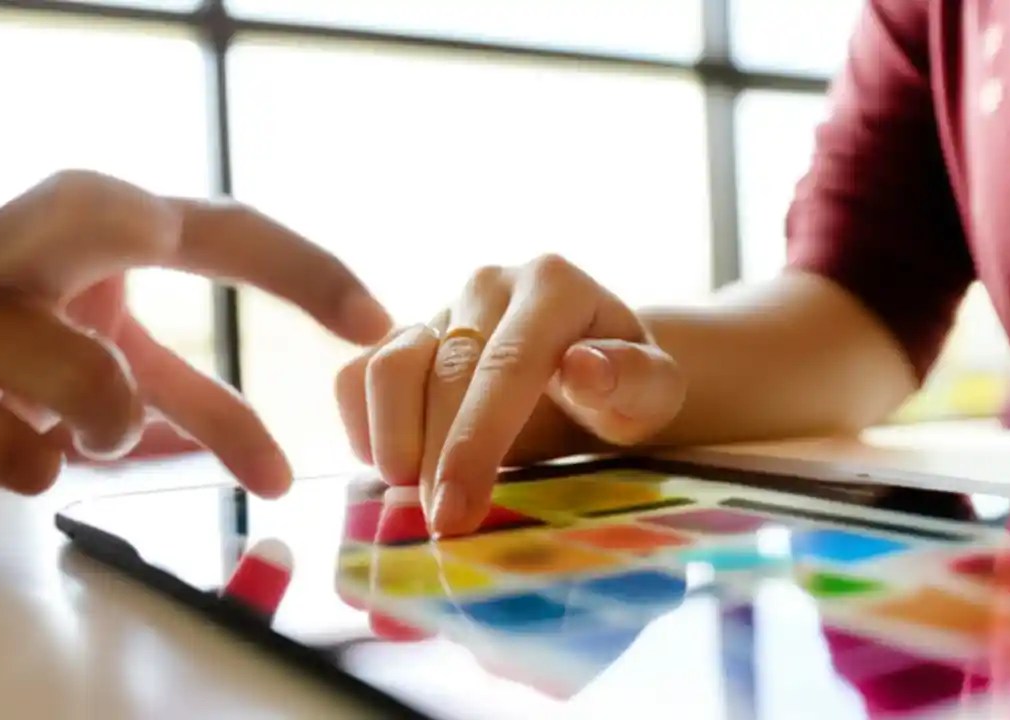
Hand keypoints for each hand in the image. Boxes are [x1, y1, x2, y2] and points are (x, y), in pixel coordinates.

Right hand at [0, 170, 390, 494]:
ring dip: (104, 429)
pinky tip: (9, 462)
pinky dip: (31, 469)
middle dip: (161, 233)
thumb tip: (279, 471)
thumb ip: (184, 404)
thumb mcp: (95, 370)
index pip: (210, 225)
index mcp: (76, 236)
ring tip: (73, 443)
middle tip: (190, 254)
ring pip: (80, 374)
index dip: (299, 268)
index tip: (375, 322)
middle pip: (101, 206)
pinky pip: (4, 442)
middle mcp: (13, 246)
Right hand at [336, 255, 683, 535]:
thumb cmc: (624, 389)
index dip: (475, 440)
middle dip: (435, 456)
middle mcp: (488, 286)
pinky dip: (361, 426)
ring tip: (410, 497)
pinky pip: (357, 375)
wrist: (593, 369)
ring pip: (386, 365)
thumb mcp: (653, 392)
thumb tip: (584, 365)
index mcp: (553, 286)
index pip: (507, 364)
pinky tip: (392, 469)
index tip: (456, 510)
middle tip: (439, 527)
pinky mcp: (402, 337)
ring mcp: (439, 309)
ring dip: (390, 439)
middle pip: (443, 370)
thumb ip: (635, 379)